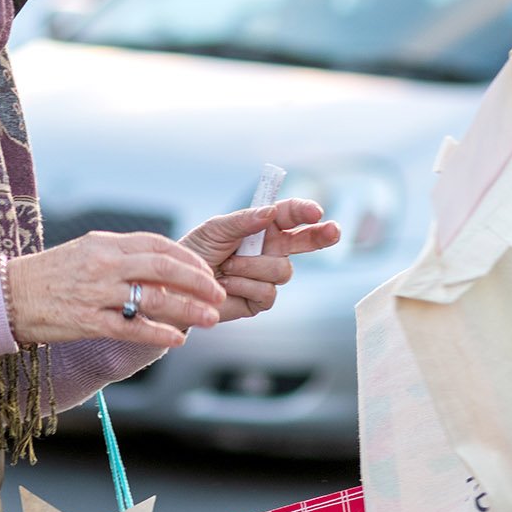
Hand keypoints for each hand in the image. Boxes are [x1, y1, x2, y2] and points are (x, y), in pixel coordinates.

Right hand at [5, 232, 226, 349]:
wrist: (7, 296)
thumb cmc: (51, 274)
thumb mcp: (87, 251)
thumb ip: (123, 255)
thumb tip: (163, 263)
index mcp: (106, 243)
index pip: (159, 245)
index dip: (189, 260)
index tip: (208, 271)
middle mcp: (105, 264)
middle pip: (164, 269)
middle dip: (199, 282)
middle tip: (219, 294)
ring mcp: (96, 293)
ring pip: (154, 299)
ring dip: (188, 309)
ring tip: (209, 318)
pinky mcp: (87, 322)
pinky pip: (132, 329)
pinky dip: (159, 334)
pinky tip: (177, 339)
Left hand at [180, 199, 341, 323]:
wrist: (177, 286)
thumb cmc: (196, 251)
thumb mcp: (216, 228)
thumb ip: (244, 219)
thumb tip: (271, 212)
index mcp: (264, 227)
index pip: (291, 215)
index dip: (305, 211)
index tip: (316, 212)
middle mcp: (271, 250)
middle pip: (307, 241)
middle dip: (322, 235)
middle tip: (334, 230)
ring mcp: (267, 276)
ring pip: (283, 270)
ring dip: (253, 267)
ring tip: (228, 266)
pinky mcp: (260, 300)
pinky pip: (267, 292)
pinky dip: (245, 286)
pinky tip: (227, 284)